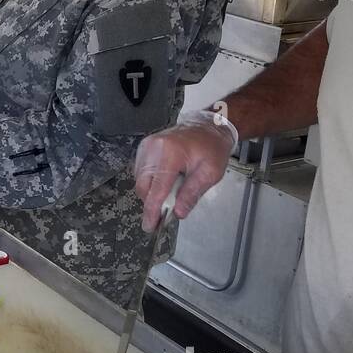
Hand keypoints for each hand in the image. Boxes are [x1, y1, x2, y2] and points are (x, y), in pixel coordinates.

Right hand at [133, 109, 238, 231]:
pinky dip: (150, 181)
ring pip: (140, 180)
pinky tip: (164, 182)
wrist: (209, 126)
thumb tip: (177, 213)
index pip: (157, 189)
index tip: (150, 226)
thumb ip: (192, 193)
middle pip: (144, 186)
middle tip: (165, 212)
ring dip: (151, 192)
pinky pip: (140, 171)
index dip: (152, 210)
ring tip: (169, 193)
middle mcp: (153, 148)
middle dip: (152, 202)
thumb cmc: (212, 149)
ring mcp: (146, 146)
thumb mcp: (210, 173)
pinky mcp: (144, 146)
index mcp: (170, 154)